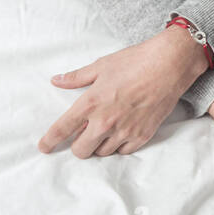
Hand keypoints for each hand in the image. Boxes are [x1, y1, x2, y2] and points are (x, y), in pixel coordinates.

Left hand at [37, 25, 208, 157]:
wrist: (169, 65)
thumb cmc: (135, 62)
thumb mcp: (101, 66)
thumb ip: (76, 77)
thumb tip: (57, 81)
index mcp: (91, 103)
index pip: (62, 129)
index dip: (50, 141)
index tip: (44, 147)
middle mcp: (105, 121)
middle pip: (81, 150)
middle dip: (78, 146)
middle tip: (82, 136)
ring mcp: (125, 131)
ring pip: (102, 153)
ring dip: (99, 145)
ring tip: (104, 132)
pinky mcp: (142, 135)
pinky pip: (123, 151)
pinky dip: (118, 146)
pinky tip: (120, 134)